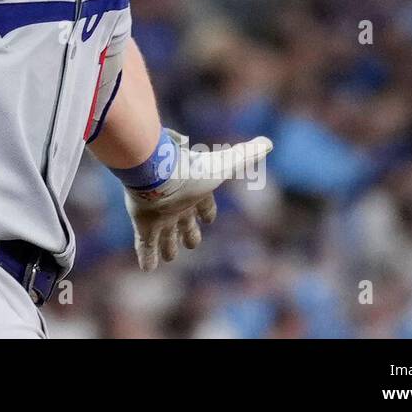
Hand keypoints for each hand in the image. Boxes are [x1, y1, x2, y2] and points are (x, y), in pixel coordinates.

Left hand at [124, 129, 273, 270]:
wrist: (157, 171)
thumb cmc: (192, 169)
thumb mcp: (225, 164)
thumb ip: (245, 155)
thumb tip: (268, 143)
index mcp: (196, 192)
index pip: (204, 206)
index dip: (207, 212)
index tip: (208, 219)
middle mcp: (177, 204)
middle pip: (184, 223)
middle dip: (188, 234)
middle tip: (191, 244)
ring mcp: (159, 215)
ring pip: (165, 235)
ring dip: (167, 246)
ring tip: (169, 257)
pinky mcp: (144, 224)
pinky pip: (146, 245)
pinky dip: (147, 256)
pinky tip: (147, 268)